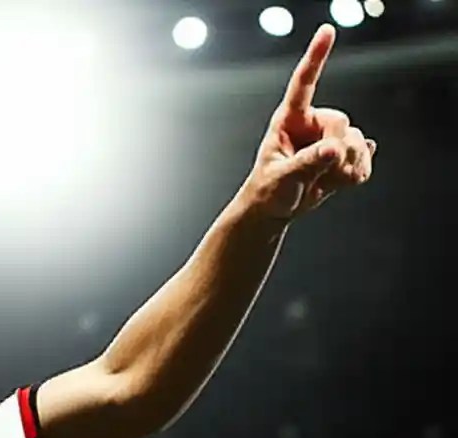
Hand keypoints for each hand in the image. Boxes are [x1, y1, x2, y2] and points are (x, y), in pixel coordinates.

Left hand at [241, 24, 375, 219]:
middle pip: (342, 122)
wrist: (276, 209)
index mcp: (289, 120)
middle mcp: (312, 123)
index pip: (303, 84)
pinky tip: (338, 181)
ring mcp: (331, 138)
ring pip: (358, 142)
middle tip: (316, 172)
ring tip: (322, 180)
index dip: (316, 57)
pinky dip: (356, 174)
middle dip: (335, 151)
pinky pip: (365, 158)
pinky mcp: (345, 153)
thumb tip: (333, 148)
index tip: (327, 31)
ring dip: (345, 167)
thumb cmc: (268, 190)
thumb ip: (307, 163)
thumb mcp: (282, 178)